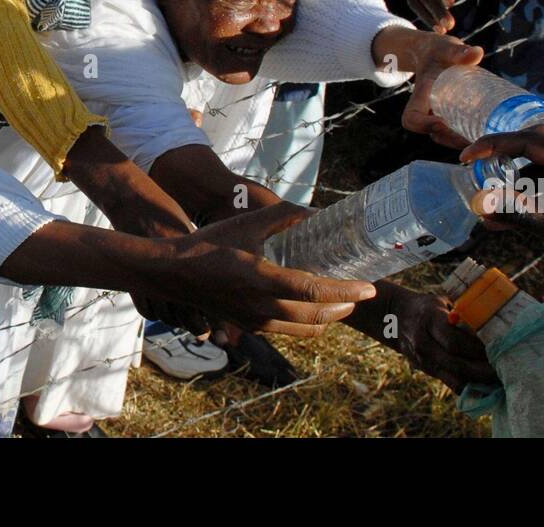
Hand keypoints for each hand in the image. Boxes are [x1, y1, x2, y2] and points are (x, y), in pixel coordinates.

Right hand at [167, 202, 375, 337]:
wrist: (174, 273)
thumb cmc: (210, 243)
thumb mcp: (247, 224)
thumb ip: (283, 216)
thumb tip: (315, 212)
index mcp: (263, 280)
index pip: (315, 292)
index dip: (347, 291)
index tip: (369, 287)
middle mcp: (261, 308)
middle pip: (316, 317)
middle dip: (344, 307)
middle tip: (360, 294)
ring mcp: (254, 322)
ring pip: (303, 330)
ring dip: (327, 318)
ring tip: (341, 302)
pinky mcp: (248, 326)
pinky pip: (286, 331)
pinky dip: (306, 323)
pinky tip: (309, 307)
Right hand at [373, 26, 483, 147]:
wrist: (434, 54)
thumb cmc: (438, 50)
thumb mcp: (446, 48)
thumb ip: (458, 51)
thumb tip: (477, 53)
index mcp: (421, 95)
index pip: (412, 118)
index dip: (424, 125)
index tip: (442, 122)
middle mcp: (427, 109)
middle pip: (432, 133)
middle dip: (452, 139)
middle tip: (475, 136)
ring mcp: (437, 114)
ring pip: (444, 136)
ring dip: (460, 141)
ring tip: (483, 137)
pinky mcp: (448, 116)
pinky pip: (453, 131)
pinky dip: (465, 136)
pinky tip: (485, 134)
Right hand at [392, 287, 495, 390]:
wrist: (395, 317)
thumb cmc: (426, 306)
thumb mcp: (440, 301)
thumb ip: (461, 312)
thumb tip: (491, 318)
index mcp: (428, 320)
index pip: (454, 341)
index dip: (476, 349)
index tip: (498, 350)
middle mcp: (423, 342)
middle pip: (456, 363)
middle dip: (482, 369)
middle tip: (505, 369)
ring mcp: (423, 359)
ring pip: (454, 377)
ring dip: (478, 381)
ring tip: (499, 381)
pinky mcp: (426, 370)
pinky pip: (450, 383)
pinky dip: (469, 387)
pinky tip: (485, 386)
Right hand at [458, 126, 543, 297]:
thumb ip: (524, 215)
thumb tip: (482, 203)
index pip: (530, 141)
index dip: (494, 147)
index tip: (466, 159)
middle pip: (541, 143)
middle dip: (506, 156)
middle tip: (479, 171)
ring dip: (523, 182)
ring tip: (498, 212)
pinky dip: (542, 194)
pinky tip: (525, 217)